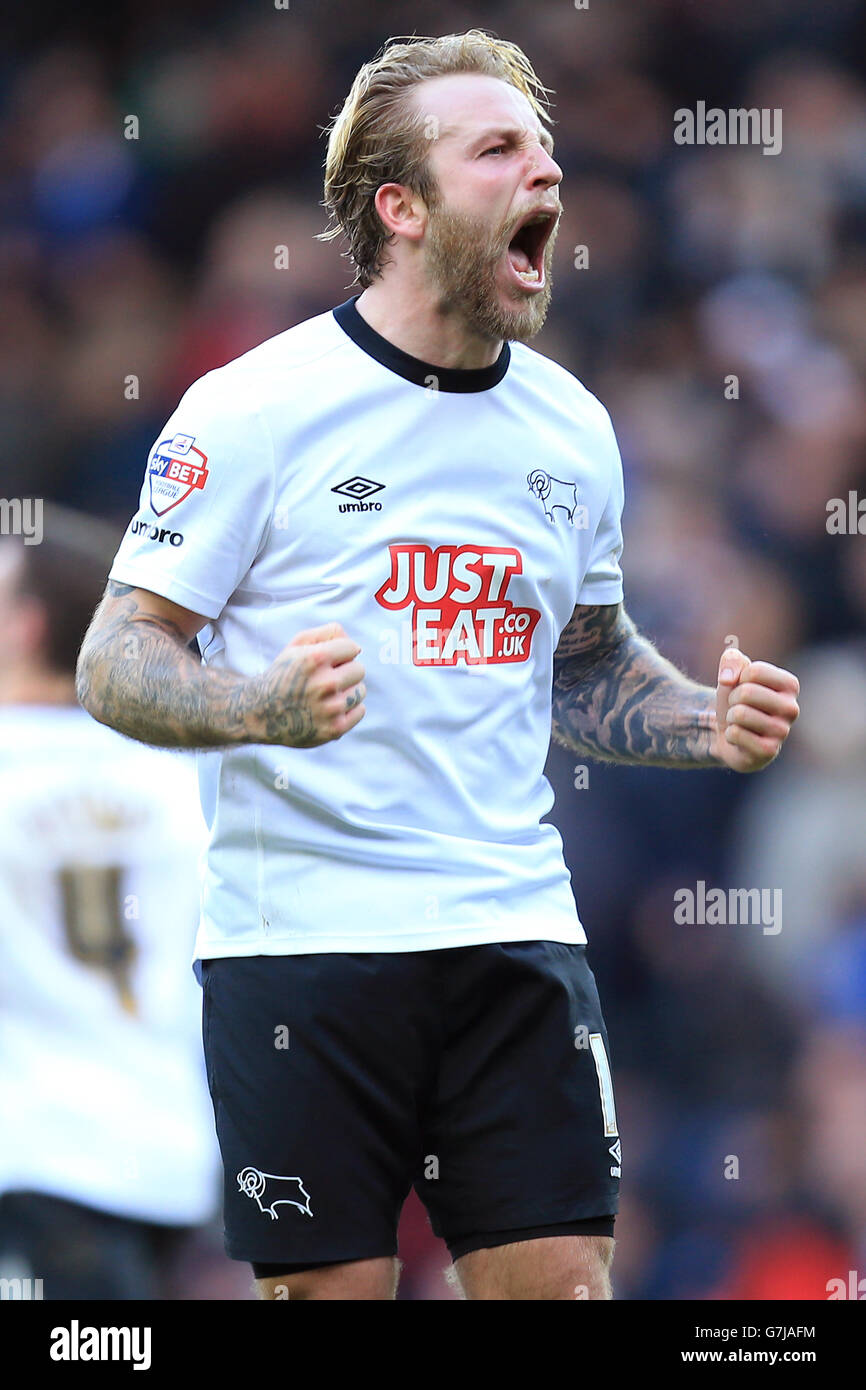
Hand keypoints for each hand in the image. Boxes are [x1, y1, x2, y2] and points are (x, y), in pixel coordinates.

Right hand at [251, 622, 365, 747]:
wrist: (261, 712)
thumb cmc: (284, 674)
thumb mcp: (297, 646)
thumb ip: (327, 634)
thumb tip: (357, 648)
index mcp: (315, 659)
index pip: (352, 648)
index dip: (340, 653)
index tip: (328, 661)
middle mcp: (324, 684)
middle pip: (359, 670)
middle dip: (345, 671)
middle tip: (326, 679)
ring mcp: (330, 709)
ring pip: (360, 691)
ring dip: (347, 691)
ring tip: (326, 695)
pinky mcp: (334, 729)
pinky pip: (360, 711)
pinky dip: (349, 709)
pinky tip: (330, 709)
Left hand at [711, 637, 798, 772]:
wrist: (728, 734)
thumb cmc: (736, 700)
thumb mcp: (731, 674)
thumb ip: (730, 660)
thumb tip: (728, 678)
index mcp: (790, 685)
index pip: (754, 671)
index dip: (738, 678)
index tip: (742, 687)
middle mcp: (792, 708)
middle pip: (747, 693)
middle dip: (732, 699)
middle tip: (738, 707)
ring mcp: (782, 732)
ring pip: (740, 714)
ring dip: (731, 718)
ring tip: (739, 722)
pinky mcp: (769, 751)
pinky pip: (736, 734)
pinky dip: (730, 735)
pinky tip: (740, 738)